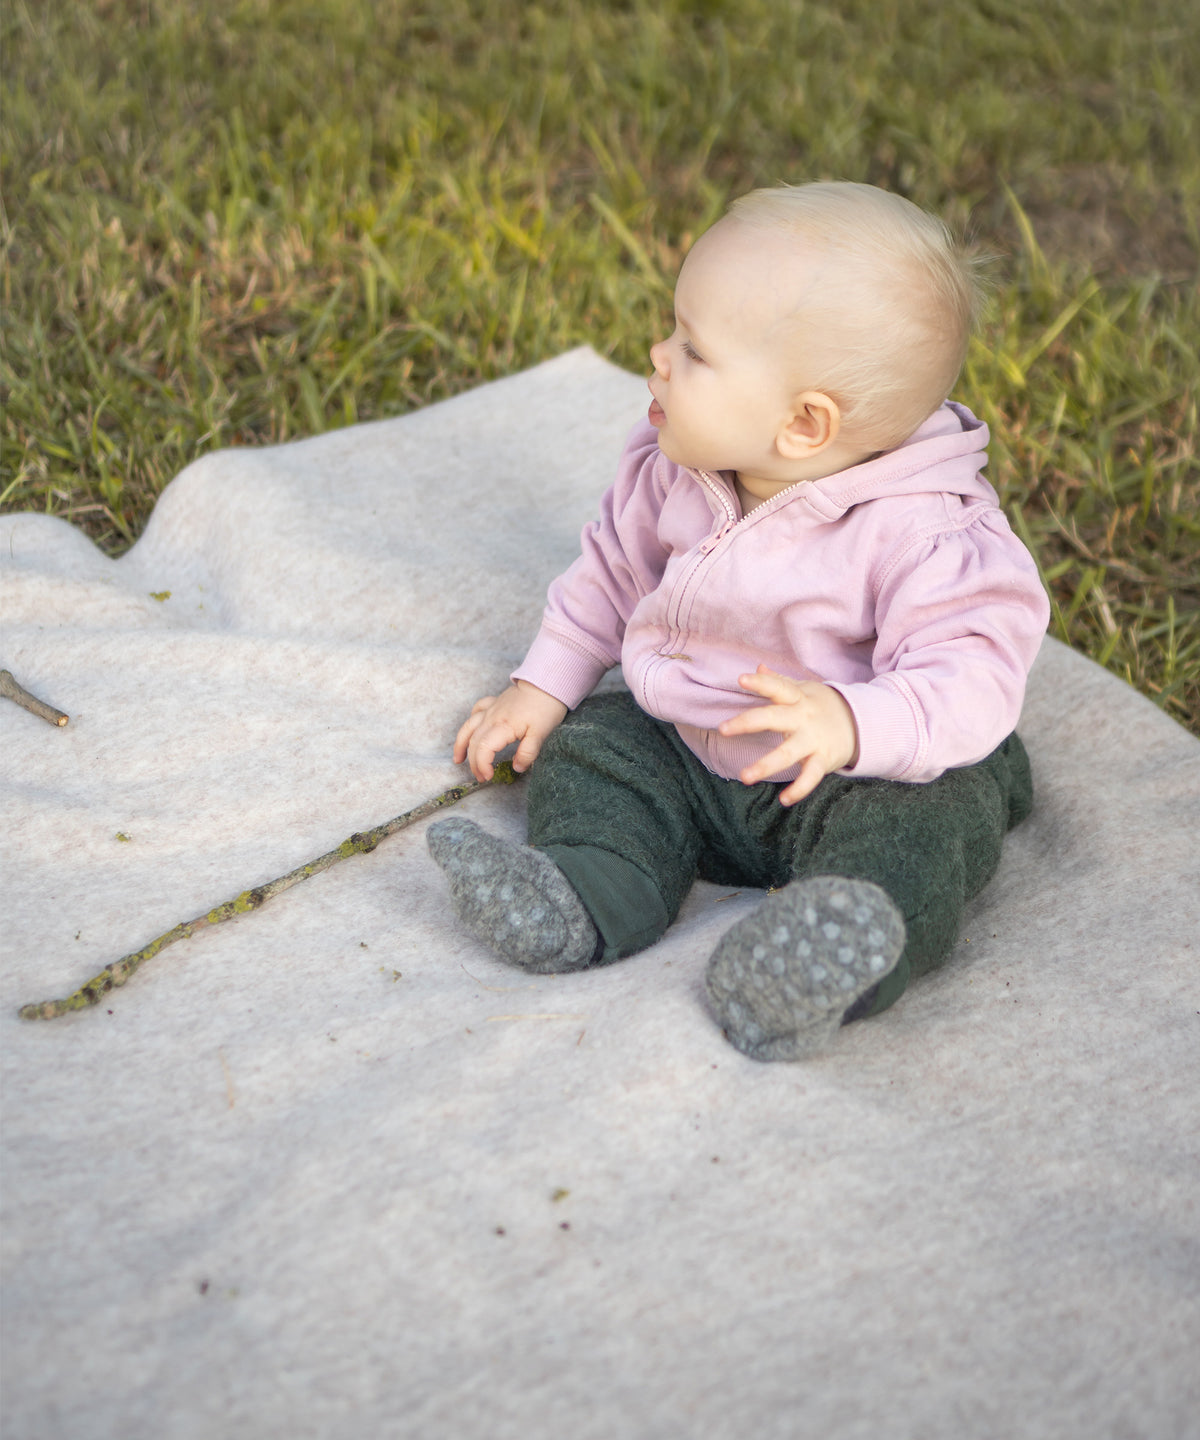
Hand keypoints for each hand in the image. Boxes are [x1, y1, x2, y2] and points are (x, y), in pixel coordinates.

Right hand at [453, 680, 567, 781]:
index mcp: (502, 727)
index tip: (489, 777)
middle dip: (474, 763)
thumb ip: (528, 753)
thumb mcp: (541, 734)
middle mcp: (491, 718)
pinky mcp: (494, 702)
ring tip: (458, 760)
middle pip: (474, 742)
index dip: (482, 765)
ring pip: (468, 727)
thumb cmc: (546, 708)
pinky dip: (471, 723)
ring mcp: (491, 709)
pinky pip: (476, 712)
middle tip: (482, 778)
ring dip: (461, 744)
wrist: (547, 682)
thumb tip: (517, 768)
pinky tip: (471, 731)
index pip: (483, 749)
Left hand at [717, 665, 859, 805]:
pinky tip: (784, 800)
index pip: (778, 687)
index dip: (761, 683)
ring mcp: (813, 740)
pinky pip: (810, 777)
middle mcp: (803, 717)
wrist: (861, 723)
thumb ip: (780, 682)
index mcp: (797, 698)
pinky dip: (799, 790)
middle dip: (749, 722)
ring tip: (744, 777)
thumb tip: (758, 667)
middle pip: (774, 718)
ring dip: (765, 765)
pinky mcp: (823, 760)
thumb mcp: (804, 690)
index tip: (741, 679)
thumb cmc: (822, 706)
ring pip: (788, 754)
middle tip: (723, 729)